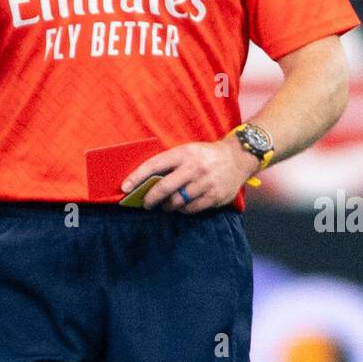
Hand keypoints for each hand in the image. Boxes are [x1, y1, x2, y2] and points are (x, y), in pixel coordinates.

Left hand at [121, 138, 261, 212]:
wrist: (238, 158)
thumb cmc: (205, 155)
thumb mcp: (188, 151)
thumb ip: (170, 164)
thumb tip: (147, 183)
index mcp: (184, 153)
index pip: (154, 165)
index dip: (137, 177)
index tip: (125, 188)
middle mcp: (194, 168)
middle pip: (164, 187)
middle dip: (150, 199)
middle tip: (146, 204)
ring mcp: (205, 183)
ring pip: (177, 201)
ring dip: (167, 206)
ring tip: (166, 205)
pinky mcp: (215, 196)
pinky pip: (192, 209)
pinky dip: (183, 210)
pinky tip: (182, 206)